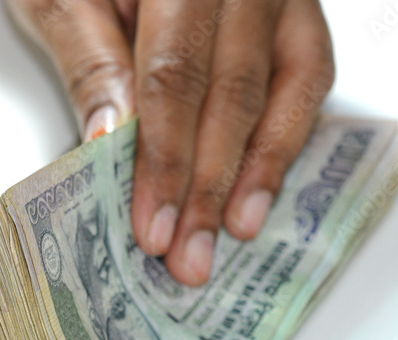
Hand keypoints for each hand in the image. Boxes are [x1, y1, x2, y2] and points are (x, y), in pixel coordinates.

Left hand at [6, 0, 334, 284]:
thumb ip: (90, 57)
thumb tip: (113, 142)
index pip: (175, 76)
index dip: (165, 159)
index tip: (151, 225)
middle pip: (232, 91)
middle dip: (208, 185)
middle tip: (188, 256)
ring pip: (285, 83)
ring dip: (260, 168)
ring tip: (235, 231)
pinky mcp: (290, 4)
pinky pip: (307, 67)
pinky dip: (289, 129)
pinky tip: (263, 181)